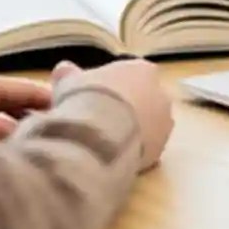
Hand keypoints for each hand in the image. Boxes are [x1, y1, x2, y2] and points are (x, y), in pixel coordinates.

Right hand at [51, 59, 172, 170]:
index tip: (93, 96)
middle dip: (126, 108)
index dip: (111, 86)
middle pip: (144, 99)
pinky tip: (112, 157)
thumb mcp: (68, 82)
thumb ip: (70, 75)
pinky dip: (132, 151)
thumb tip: (64, 70)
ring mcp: (165, 123)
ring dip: (132, 131)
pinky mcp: (161, 150)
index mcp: (142, 70)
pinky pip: (145, 149)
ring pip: (148, 125)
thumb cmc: (84, 99)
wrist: (98, 135)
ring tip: (104, 142)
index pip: (131, 74)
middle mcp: (161, 94)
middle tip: (99, 121)